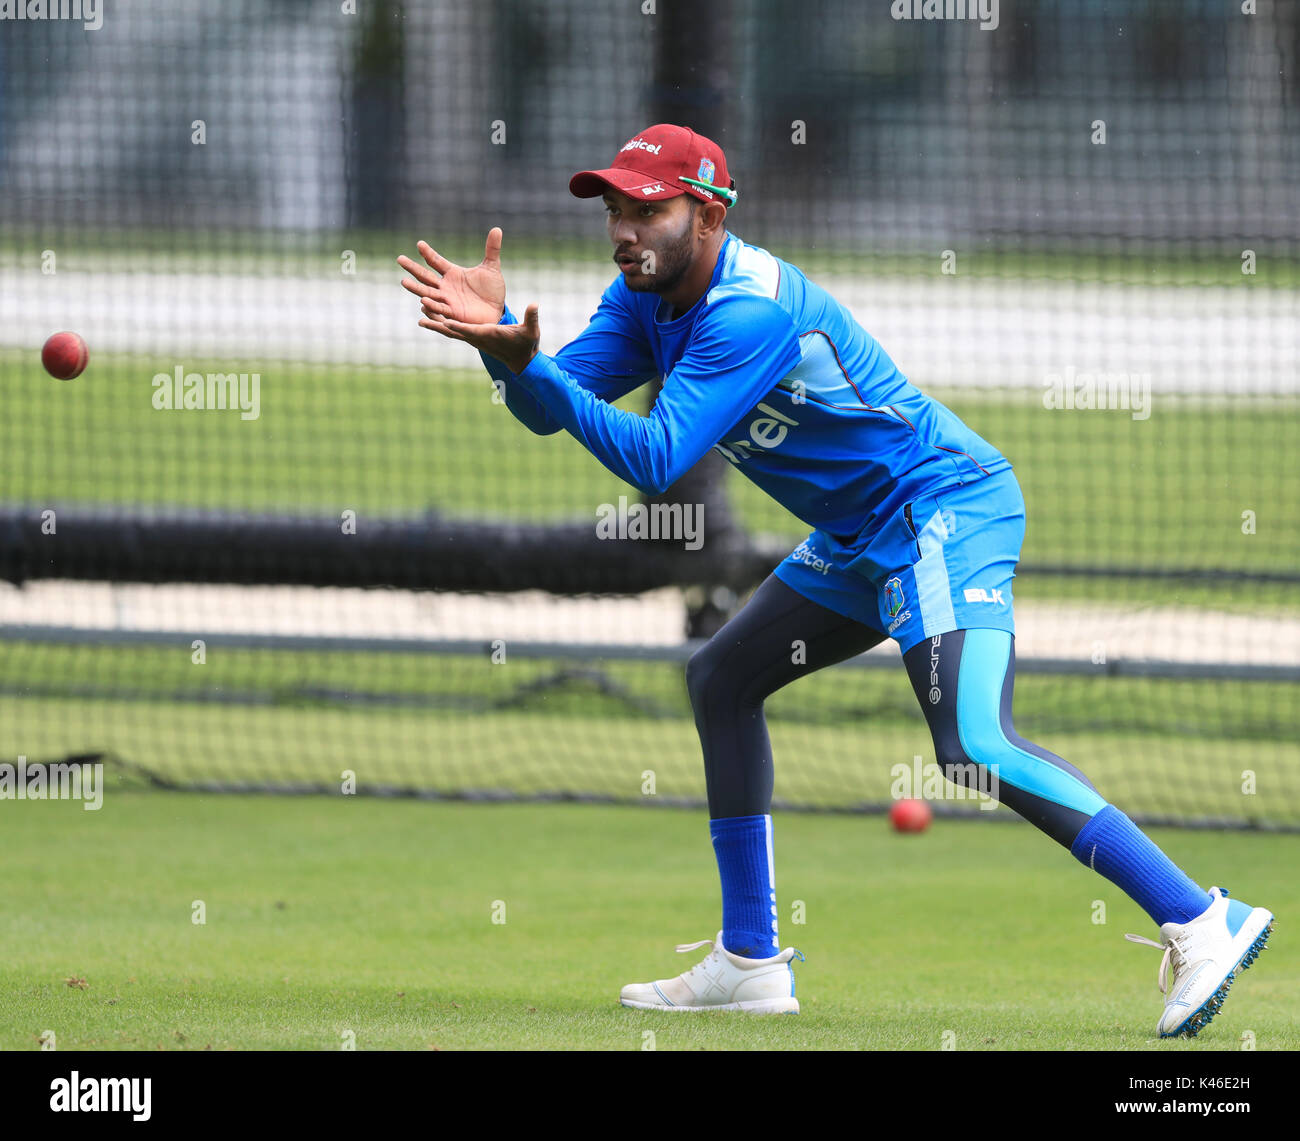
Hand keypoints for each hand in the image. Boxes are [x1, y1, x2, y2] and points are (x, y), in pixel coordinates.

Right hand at [398, 228, 505, 325]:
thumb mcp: (492, 268)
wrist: (497, 311)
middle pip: (425, 276)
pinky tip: (423, 302)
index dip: (428, 253)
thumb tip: (497, 229)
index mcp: (452, 273)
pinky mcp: (453, 314)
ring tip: (404, 282)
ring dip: (416, 288)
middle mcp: (446, 286)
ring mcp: (447, 300)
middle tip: (400, 259)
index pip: (436, 261)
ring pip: (428, 293)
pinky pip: (440, 309)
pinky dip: (431, 306)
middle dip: (412, 268)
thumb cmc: (492, 291)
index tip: (419, 244)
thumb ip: (492, 250)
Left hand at [424, 301, 540, 375]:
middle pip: (454, 332)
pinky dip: (444, 325)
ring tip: (421, 317)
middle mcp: (478, 338)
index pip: (472, 331)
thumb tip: (535, 304)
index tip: (445, 322)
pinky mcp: (474, 338)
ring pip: (452, 332)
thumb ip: (532, 317)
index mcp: (490, 335)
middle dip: (438, 326)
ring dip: (436, 325)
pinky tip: (434, 318)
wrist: (523, 360)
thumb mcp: (532, 330)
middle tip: (422, 320)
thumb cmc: (527, 344)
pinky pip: (456, 331)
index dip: (459, 326)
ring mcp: (475, 339)